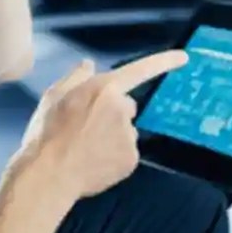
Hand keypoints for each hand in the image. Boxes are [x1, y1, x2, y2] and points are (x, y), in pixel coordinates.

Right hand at [17, 51, 188, 201]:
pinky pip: (126, 152)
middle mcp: (122, 108)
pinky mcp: (132, 158)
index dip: (164, 62)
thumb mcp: (53, 97)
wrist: (48, 175)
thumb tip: (89, 64)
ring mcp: (129, 134)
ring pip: (125, 131)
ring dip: (112, 136)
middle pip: (125, 106)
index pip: (140, 70)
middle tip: (85, 128)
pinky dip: (114, 157)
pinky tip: (94, 162)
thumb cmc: (46, 134)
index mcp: (104, 88)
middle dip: (111, 114)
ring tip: (86, 148)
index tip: (185, 57)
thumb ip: (75, 78)